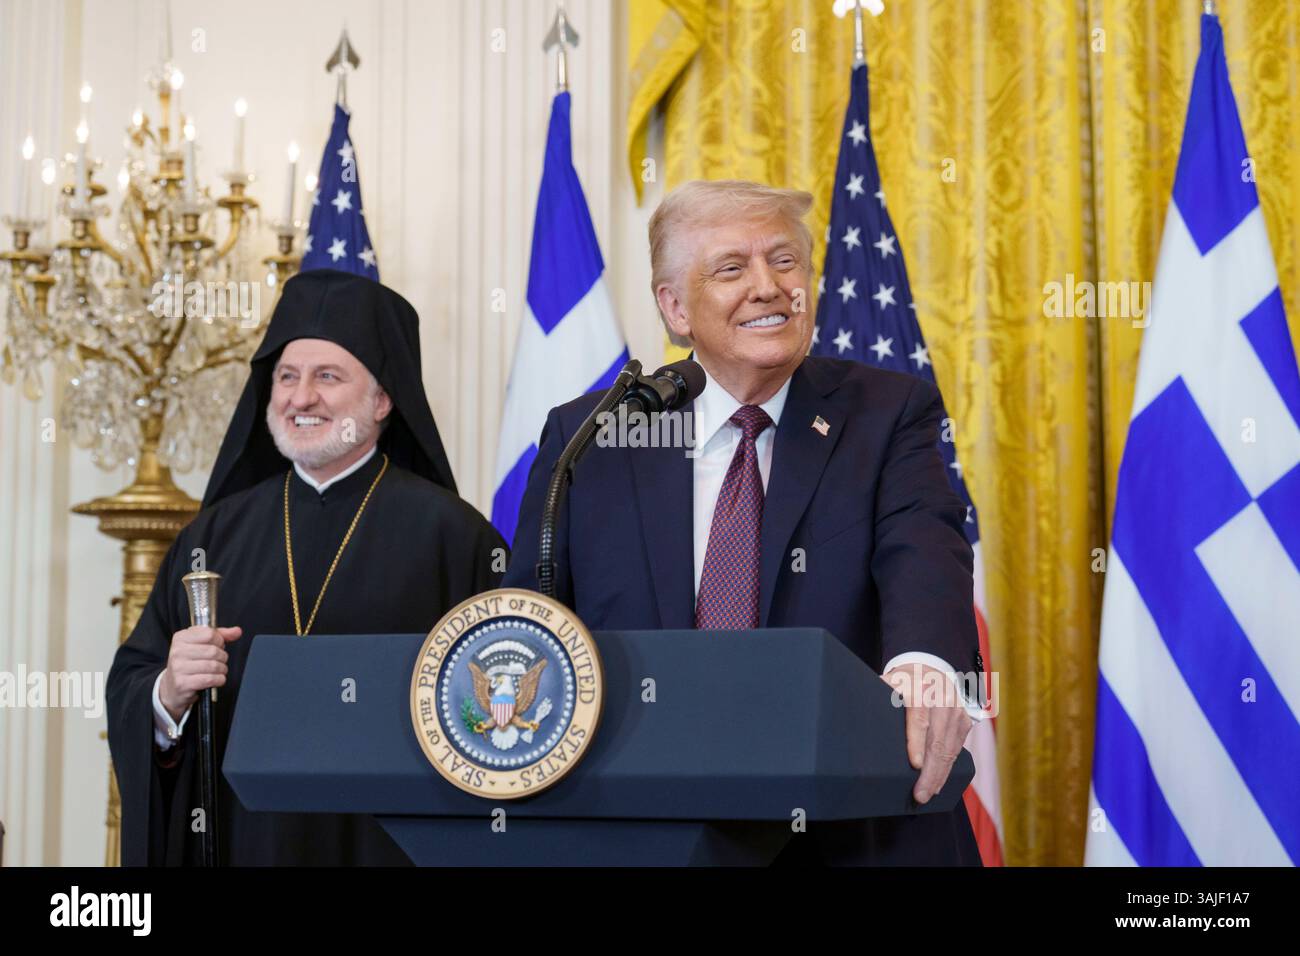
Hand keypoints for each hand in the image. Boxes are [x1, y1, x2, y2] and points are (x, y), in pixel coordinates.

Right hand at [159, 625, 241, 720]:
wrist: (172, 687)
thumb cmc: (189, 663)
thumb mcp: (201, 644)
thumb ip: (220, 635)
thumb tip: (236, 631)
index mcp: (181, 637)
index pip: (210, 634)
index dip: (219, 641)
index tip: (218, 646)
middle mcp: (177, 651)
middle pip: (213, 651)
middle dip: (222, 657)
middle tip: (219, 661)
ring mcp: (178, 668)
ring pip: (213, 665)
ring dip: (222, 669)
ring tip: (218, 670)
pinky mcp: (182, 683)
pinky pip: (210, 679)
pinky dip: (219, 680)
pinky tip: (215, 679)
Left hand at [882, 662, 972, 804]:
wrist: (930, 669)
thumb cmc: (903, 682)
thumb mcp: (888, 683)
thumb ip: (877, 698)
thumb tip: (853, 718)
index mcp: (920, 689)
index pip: (919, 719)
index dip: (916, 742)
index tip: (914, 764)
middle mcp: (942, 699)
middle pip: (937, 741)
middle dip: (929, 771)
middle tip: (919, 795)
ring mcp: (957, 711)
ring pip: (949, 749)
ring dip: (939, 775)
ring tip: (927, 794)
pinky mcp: (964, 722)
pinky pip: (957, 749)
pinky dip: (948, 768)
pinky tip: (938, 782)